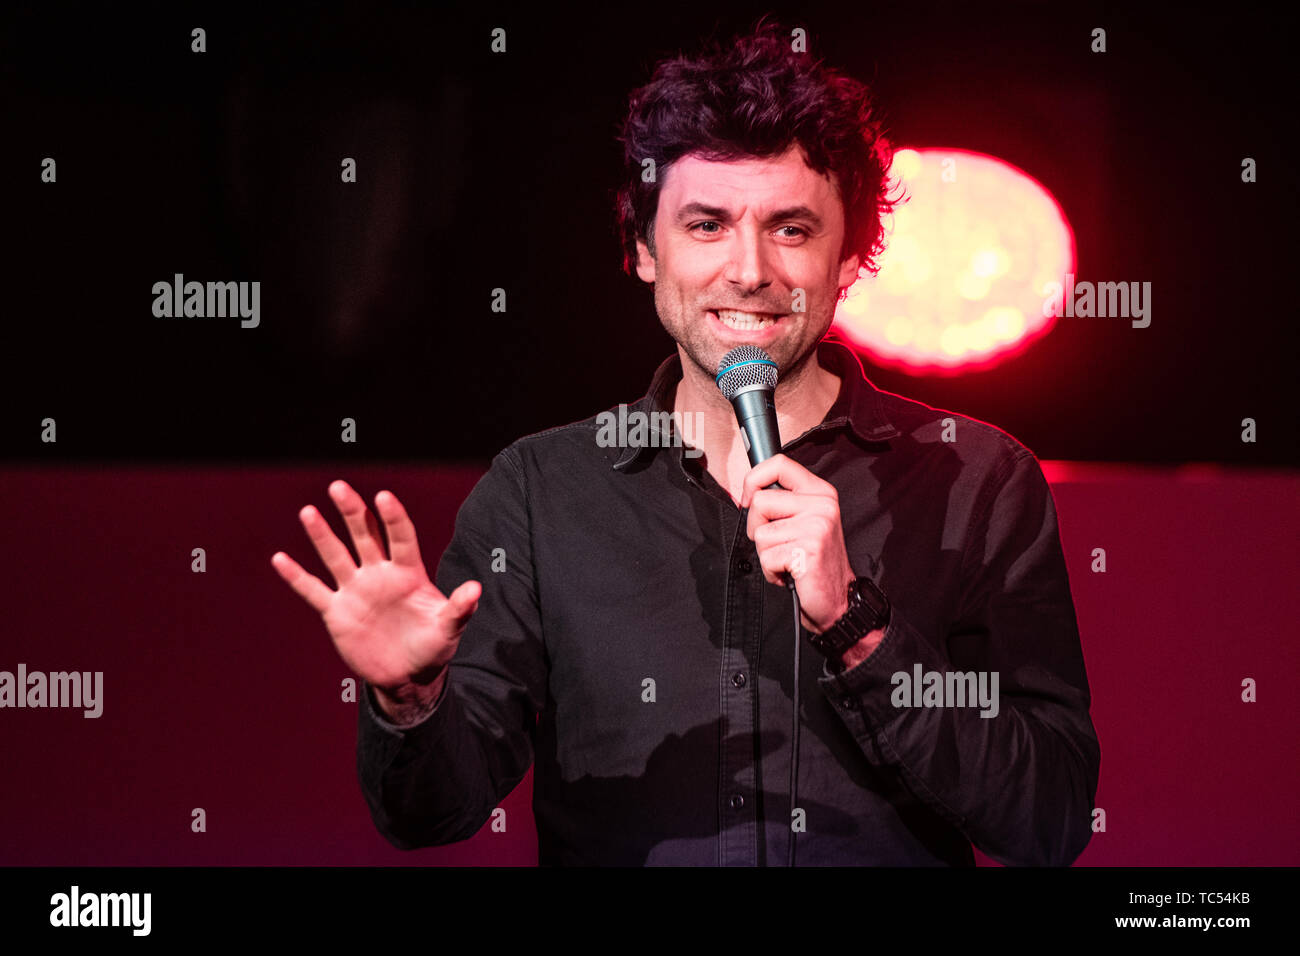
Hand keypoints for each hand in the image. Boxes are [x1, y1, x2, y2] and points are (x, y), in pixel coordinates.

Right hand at [270, 480, 480, 695]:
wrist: (408, 675)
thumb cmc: (433, 647)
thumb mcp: (449, 628)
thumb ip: (459, 608)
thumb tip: (476, 589)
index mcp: (408, 574)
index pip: (401, 538)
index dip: (393, 518)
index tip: (383, 496)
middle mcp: (379, 575)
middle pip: (364, 536)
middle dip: (353, 512)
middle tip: (339, 487)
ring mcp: (356, 591)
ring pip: (336, 556)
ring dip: (322, 535)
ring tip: (309, 512)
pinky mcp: (337, 612)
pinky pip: (313, 591)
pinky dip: (296, 576)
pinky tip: (280, 558)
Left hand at [740, 454, 855, 633]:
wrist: (837, 599)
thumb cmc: (813, 561)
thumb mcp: (803, 521)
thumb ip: (783, 501)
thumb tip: (748, 492)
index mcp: (819, 492)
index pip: (779, 464)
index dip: (754, 479)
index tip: (749, 499)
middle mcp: (822, 504)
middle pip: (759, 501)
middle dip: (757, 528)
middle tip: (779, 544)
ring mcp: (817, 526)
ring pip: (760, 533)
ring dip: (767, 553)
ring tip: (788, 559)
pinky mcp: (808, 549)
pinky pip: (767, 557)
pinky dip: (772, 571)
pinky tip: (791, 573)